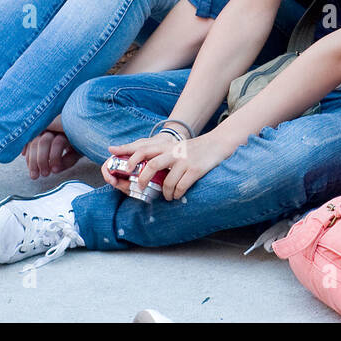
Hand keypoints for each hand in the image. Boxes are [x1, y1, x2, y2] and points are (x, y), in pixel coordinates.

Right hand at [22, 129, 81, 178]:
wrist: (80, 130)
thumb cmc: (81, 143)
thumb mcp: (79, 152)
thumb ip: (68, 160)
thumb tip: (53, 170)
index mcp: (68, 131)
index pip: (58, 143)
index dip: (54, 158)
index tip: (54, 171)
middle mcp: (56, 127)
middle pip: (43, 142)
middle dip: (41, 160)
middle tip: (43, 174)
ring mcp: (46, 127)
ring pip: (33, 141)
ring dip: (31, 159)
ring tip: (34, 174)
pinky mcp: (39, 129)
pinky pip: (30, 138)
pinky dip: (26, 147)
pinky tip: (25, 156)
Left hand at [104, 130, 237, 200]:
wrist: (218, 143)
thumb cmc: (195, 149)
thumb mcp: (176, 147)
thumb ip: (161, 154)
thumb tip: (142, 167)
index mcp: (167, 146)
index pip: (143, 148)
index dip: (130, 157)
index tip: (122, 167)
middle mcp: (174, 152)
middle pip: (152, 165)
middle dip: (143, 180)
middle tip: (140, 188)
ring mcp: (184, 161)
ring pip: (167, 182)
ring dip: (165, 193)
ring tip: (167, 196)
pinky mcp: (195, 169)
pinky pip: (180, 187)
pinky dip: (176, 194)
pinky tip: (177, 195)